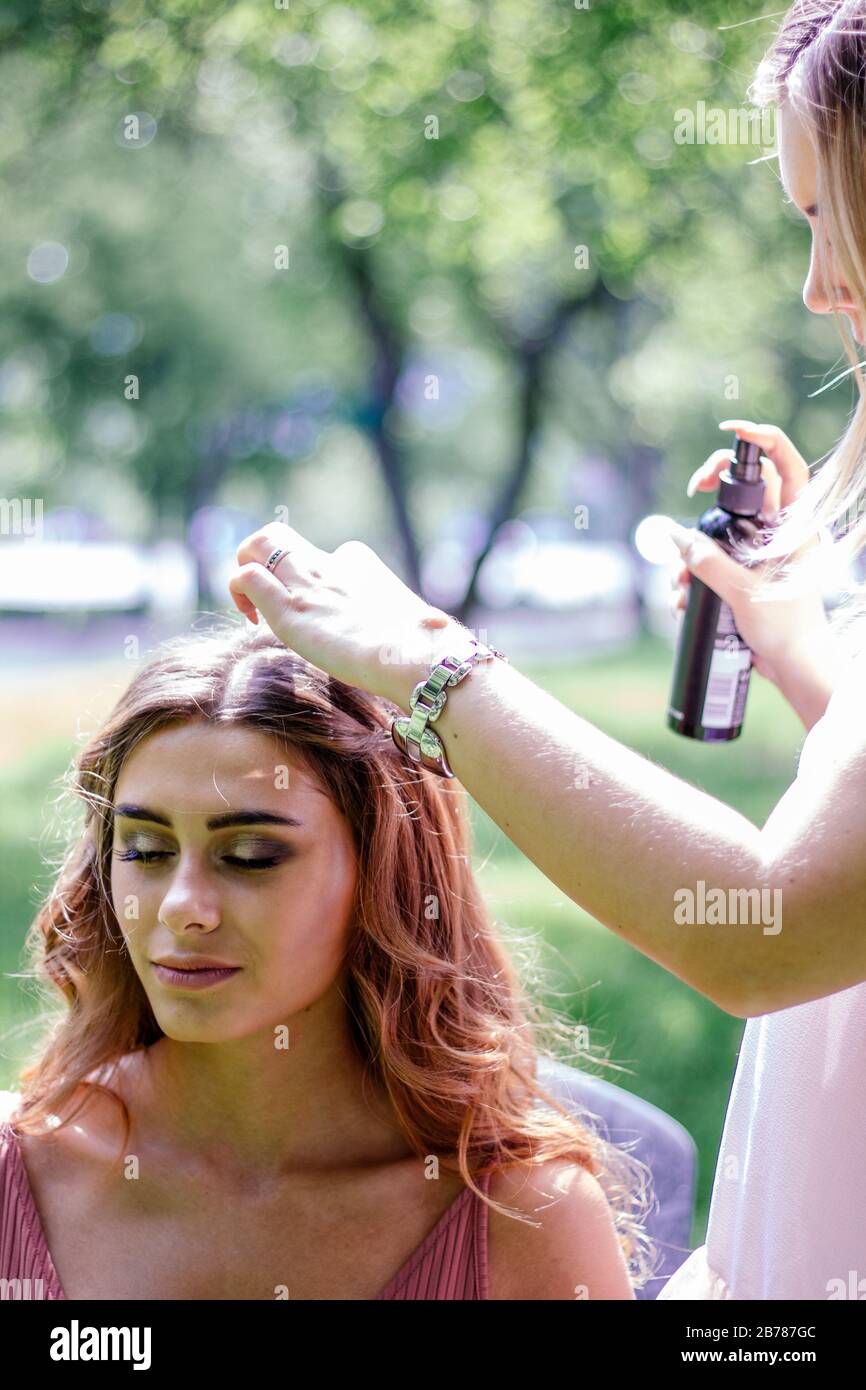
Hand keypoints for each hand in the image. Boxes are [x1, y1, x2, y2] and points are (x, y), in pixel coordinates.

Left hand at [227, 523, 470, 706]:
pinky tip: (252, 619)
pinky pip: (247, 577)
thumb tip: (416, 632)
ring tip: (252, 607)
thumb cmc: (417, 647)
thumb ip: (388, 616)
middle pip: (278, 536)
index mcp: (356, 561)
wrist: (415, 656)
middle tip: (267, 597)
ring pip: (256, 544)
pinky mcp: (290, 609)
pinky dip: (239, 591)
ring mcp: (307, 584)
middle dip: (261, 558)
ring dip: (244, 567)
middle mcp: (328, 564)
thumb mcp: (402, 619)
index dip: (305, 579)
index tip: (312, 611)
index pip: (320, 555)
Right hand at [668, 418, 829, 686]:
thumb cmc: (786, 628)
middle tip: (692, 494)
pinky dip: (695, 576)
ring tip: (681, 584)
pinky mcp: (747, 575)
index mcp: (797, 524)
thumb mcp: (744, 592)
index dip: (761, 439)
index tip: (729, 430)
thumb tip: (673, 536)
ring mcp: (763, 553)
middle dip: (710, 496)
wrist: (796, 667)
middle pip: (744, 490)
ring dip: (694, 550)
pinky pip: (715, 560)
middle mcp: (781, 531)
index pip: (785, 464)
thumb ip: (707, 561)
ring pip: (723, 528)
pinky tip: (683, 602)